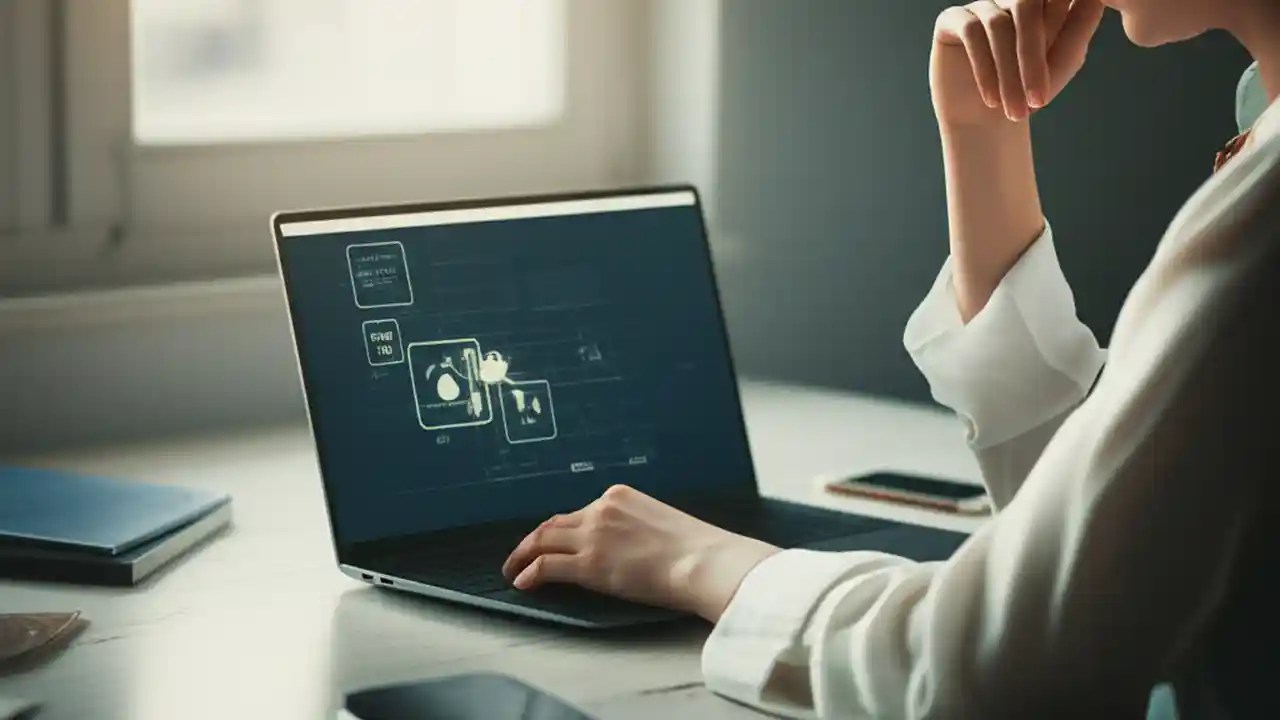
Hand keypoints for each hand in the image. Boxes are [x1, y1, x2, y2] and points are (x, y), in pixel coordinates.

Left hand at [502, 485, 779, 621]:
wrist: (702, 561)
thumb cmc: (695, 548)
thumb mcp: (659, 522)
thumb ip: (635, 526)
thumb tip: (627, 546)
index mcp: (619, 496)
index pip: (580, 512)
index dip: (562, 529)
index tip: (554, 541)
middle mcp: (600, 509)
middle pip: (554, 523)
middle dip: (534, 539)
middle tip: (520, 555)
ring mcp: (592, 535)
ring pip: (543, 540)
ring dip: (523, 555)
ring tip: (512, 569)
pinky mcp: (588, 564)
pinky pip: (546, 566)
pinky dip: (530, 573)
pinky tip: (522, 582)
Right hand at [931, 0, 1104, 127]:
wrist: (987, 122)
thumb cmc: (1030, 91)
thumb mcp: (1064, 60)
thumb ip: (1080, 25)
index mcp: (1042, 3)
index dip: (1057, 8)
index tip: (1058, 41)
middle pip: (1026, 5)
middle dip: (1032, 56)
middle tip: (1039, 101)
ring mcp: (982, 5)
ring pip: (998, 25)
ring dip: (1008, 74)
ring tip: (1014, 111)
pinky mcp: (953, 19)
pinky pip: (971, 32)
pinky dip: (984, 69)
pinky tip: (991, 99)